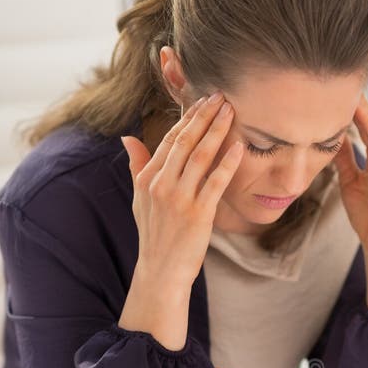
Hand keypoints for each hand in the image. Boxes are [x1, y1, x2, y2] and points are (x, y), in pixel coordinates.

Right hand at [121, 92, 242, 290]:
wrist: (161, 271)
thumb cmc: (155, 235)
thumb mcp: (140, 199)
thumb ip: (137, 166)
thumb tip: (128, 137)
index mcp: (147, 178)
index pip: (169, 140)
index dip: (188, 118)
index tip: (203, 100)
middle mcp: (160, 185)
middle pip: (185, 142)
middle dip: (204, 116)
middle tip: (221, 96)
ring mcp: (178, 199)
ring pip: (200, 156)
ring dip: (217, 131)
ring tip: (231, 112)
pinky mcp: (198, 214)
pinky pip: (215, 183)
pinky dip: (228, 163)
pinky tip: (239, 147)